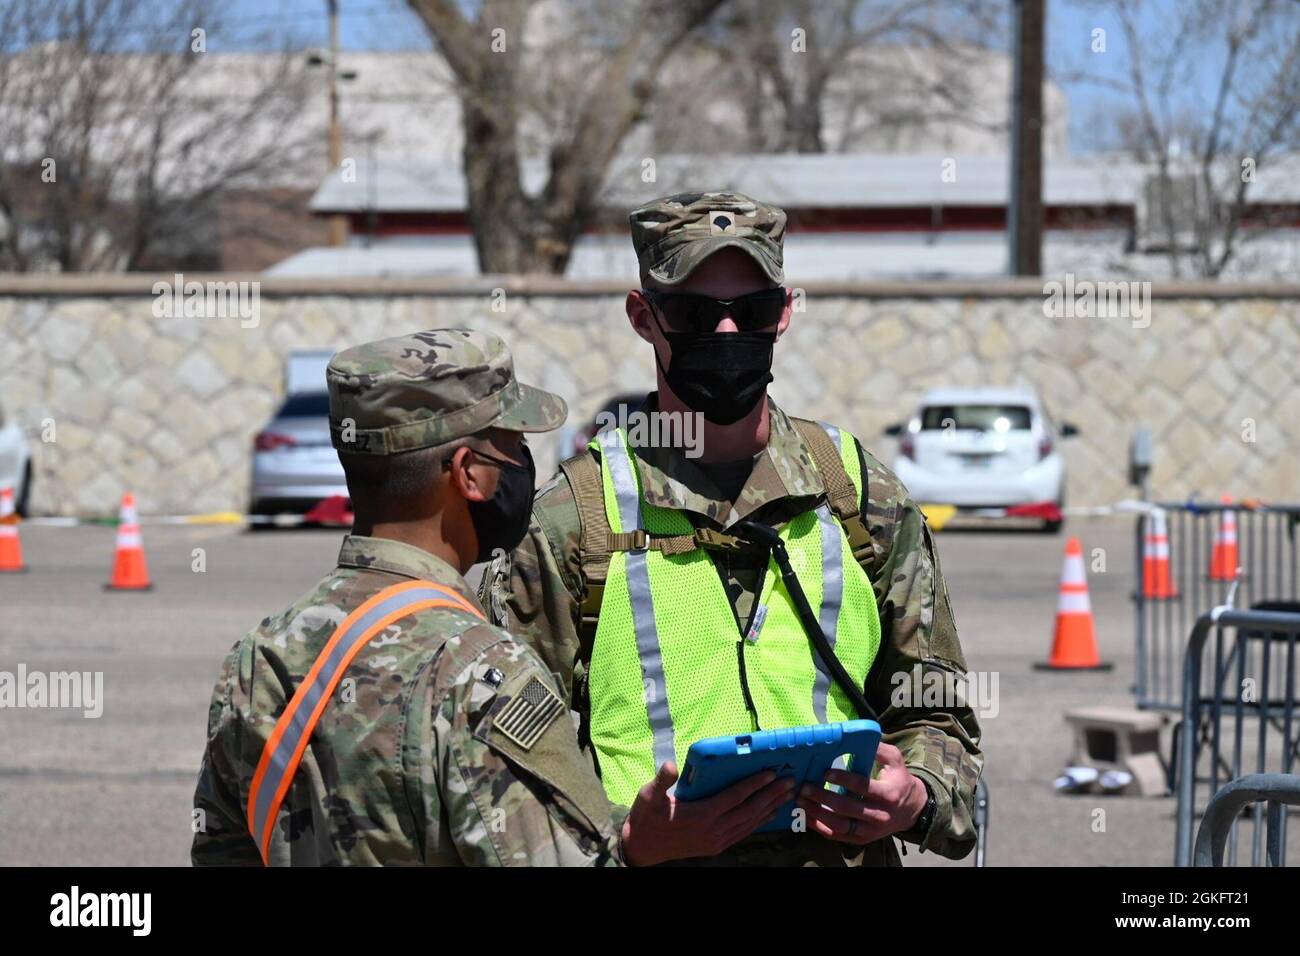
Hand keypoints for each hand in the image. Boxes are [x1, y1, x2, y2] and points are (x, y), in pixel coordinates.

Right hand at [620, 761, 796, 865]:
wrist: (642, 848)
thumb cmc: (646, 818)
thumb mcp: (647, 796)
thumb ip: (661, 781)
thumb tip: (670, 765)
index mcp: (701, 814)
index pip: (735, 796)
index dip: (754, 784)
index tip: (771, 772)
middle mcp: (713, 829)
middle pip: (749, 810)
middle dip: (771, 795)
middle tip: (790, 781)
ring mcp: (716, 840)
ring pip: (749, 823)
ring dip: (769, 808)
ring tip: (786, 795)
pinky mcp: (715, 847)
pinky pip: (743, 834)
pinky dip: (758, 823)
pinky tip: (769, 815)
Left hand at [794, 743, 928, 845]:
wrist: (911, 811)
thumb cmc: (898, 780)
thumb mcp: (895, 761)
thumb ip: (878, 749)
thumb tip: (857, 734)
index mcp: (889, 794)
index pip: (864, 787)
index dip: (843, 780)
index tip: (825, 772)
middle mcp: (880, 815)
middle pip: (847, 808)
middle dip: (823, 797)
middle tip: (805, 786)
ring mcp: (870, 830)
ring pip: (839, 825)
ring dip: (817, 813)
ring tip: (801, 800)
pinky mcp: (861, 839)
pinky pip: (837, 836)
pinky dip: (819, 827)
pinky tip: (806, 815)